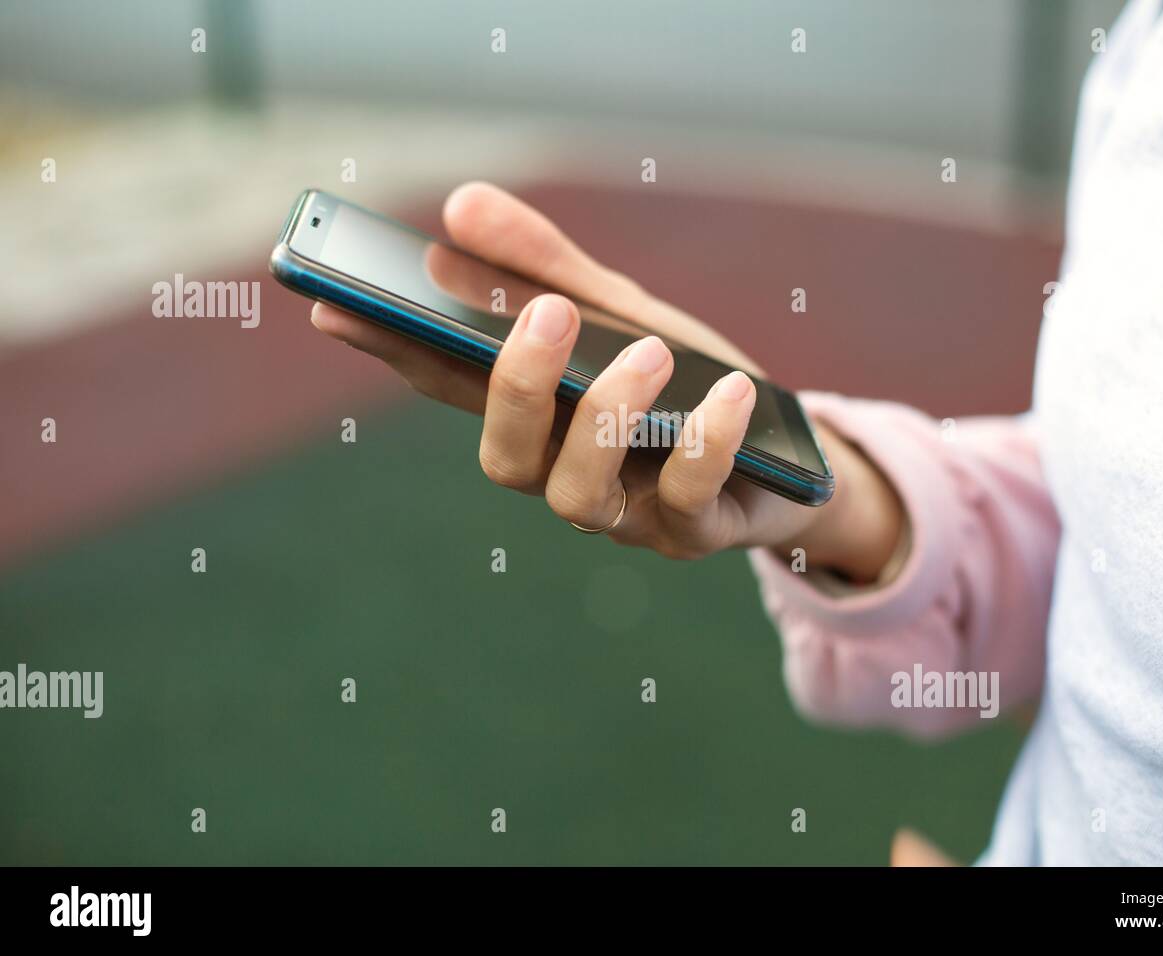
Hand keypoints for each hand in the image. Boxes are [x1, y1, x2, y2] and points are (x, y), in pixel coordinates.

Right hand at [310, 182, 901, 577]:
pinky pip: (689, 501)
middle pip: (504, 459)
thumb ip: (549, 266)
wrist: (793, 453)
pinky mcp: (697, 532)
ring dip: (607, 417)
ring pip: (579, 495)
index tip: (331, 305)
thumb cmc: (691, 386)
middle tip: (547, 313)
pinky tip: (733, 393)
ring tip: (651, 353)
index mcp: (540, 420)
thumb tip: (461, 206)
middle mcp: (566, 474)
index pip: (450, 389)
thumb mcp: (627, 312)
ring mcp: (629, 513)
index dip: (392, 353)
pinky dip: (707, 444)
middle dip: (514, 387)